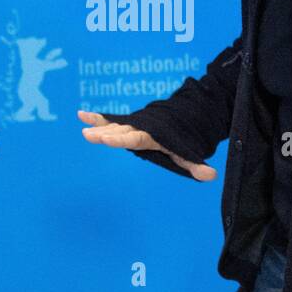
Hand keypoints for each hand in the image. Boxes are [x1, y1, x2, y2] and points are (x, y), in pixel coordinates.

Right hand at [77, 110, 217, 181]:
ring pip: (114, 126)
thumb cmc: (182, 140)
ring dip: (98, 126)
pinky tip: (80, 114)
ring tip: (82, 128)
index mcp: (152, 136)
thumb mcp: (189, 153)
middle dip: (106, 133)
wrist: (184, 116)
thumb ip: (195, 164)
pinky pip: (112, 121)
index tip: (106, 138)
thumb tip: (210, 176)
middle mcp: (140, 129)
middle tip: (89, 135)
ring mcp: (133, 125)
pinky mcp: (128, 124)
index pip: (135, 138)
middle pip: (120, 131)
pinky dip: (98, 118)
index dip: (121, 138)